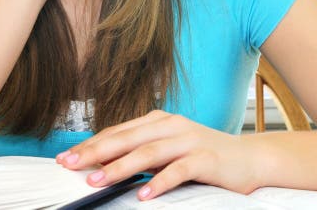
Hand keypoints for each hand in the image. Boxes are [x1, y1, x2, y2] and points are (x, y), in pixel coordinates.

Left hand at [56, 110, 260, 200]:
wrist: (250, 159)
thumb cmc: (205, 157)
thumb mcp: (169, 150)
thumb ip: (142, 153)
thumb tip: (102, 165)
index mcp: (159, 121)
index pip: (118, 132)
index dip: (91, 145)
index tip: (66, 159)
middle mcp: (171, 125)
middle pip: (127, 138)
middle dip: (95, 153)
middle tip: (70, 166)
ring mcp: (189, 140)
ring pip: (148, 152)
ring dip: (120, 168)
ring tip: (97, 182)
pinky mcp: (206, 158)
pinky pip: (179, 170)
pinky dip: (159, 182)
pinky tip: (144, 195)